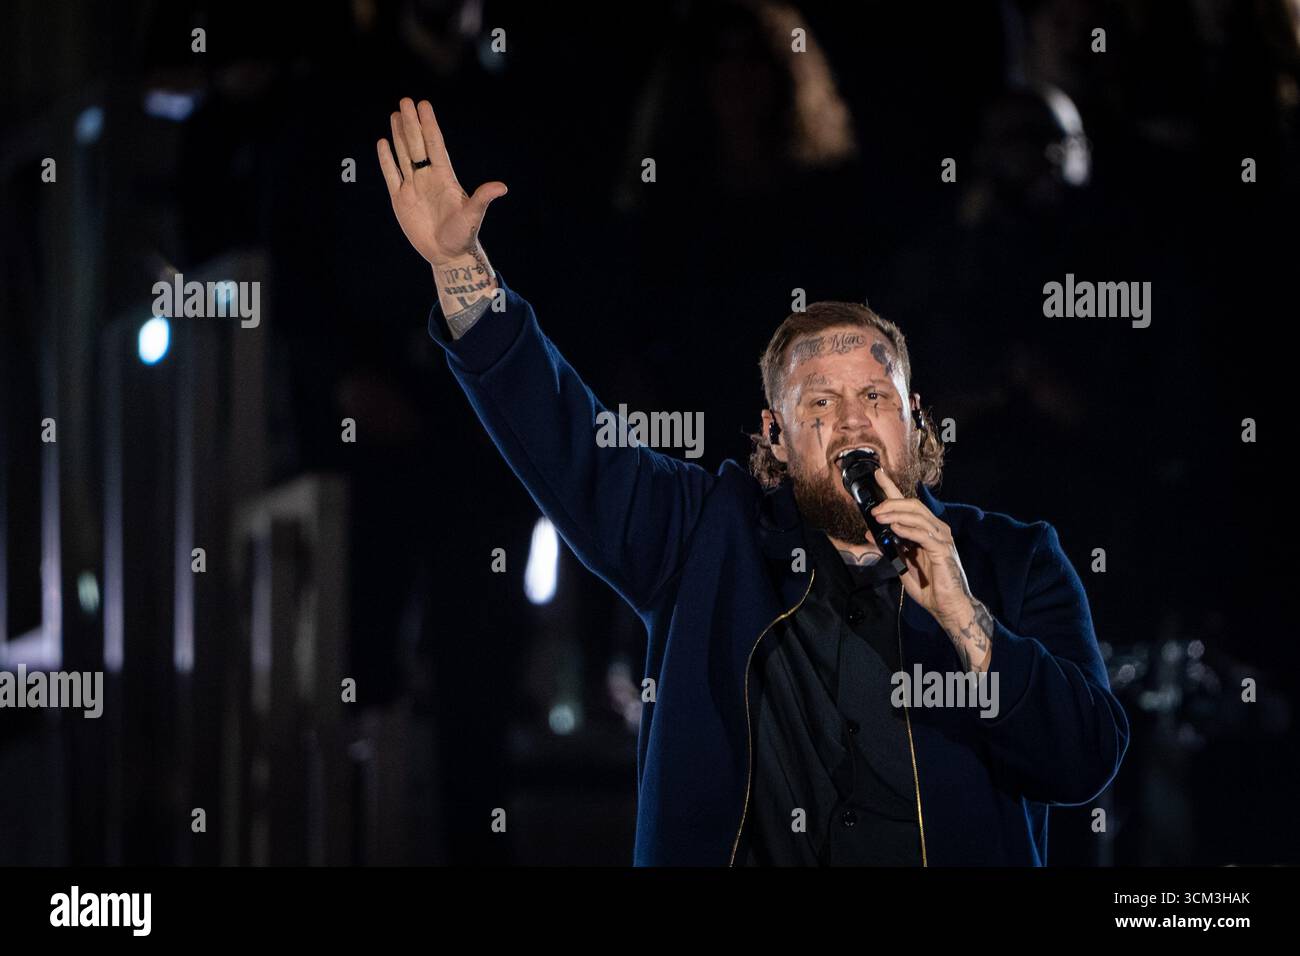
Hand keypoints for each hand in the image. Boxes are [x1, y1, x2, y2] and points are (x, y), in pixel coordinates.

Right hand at [376, 97, 506, 266]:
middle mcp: (428, 178)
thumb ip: (482, 198)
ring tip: (395, 114)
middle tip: (405, 101)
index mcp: (445, 177)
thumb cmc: (463, 235)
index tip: (424, 106)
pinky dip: (387, 160)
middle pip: (417, 145)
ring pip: (404, 155)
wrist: (448, 254)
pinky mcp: (400, 200)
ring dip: (399, 135)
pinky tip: (383, 143)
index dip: (429, 125)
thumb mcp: (473, 216)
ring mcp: (414, 187)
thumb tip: (502, 187)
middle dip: (411, 123)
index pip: (435, 145)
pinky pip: (391, 175)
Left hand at [870, 470, 974, 631]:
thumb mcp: (901, 563)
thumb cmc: (928, 585)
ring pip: (918, 516)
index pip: (909, 504)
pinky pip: (923, 534)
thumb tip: (869, 531)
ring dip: (895, 514)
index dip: (892, 488)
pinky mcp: (943, 550)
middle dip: (891, 502)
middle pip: (913, 506)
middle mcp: (936, 530)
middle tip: (874, 508)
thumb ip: (888, 546)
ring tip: (879, 516)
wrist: (946, 606)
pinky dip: (907, 529)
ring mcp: (941, 539)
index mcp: (927, 530)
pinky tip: (895, 529)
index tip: (878, 475)